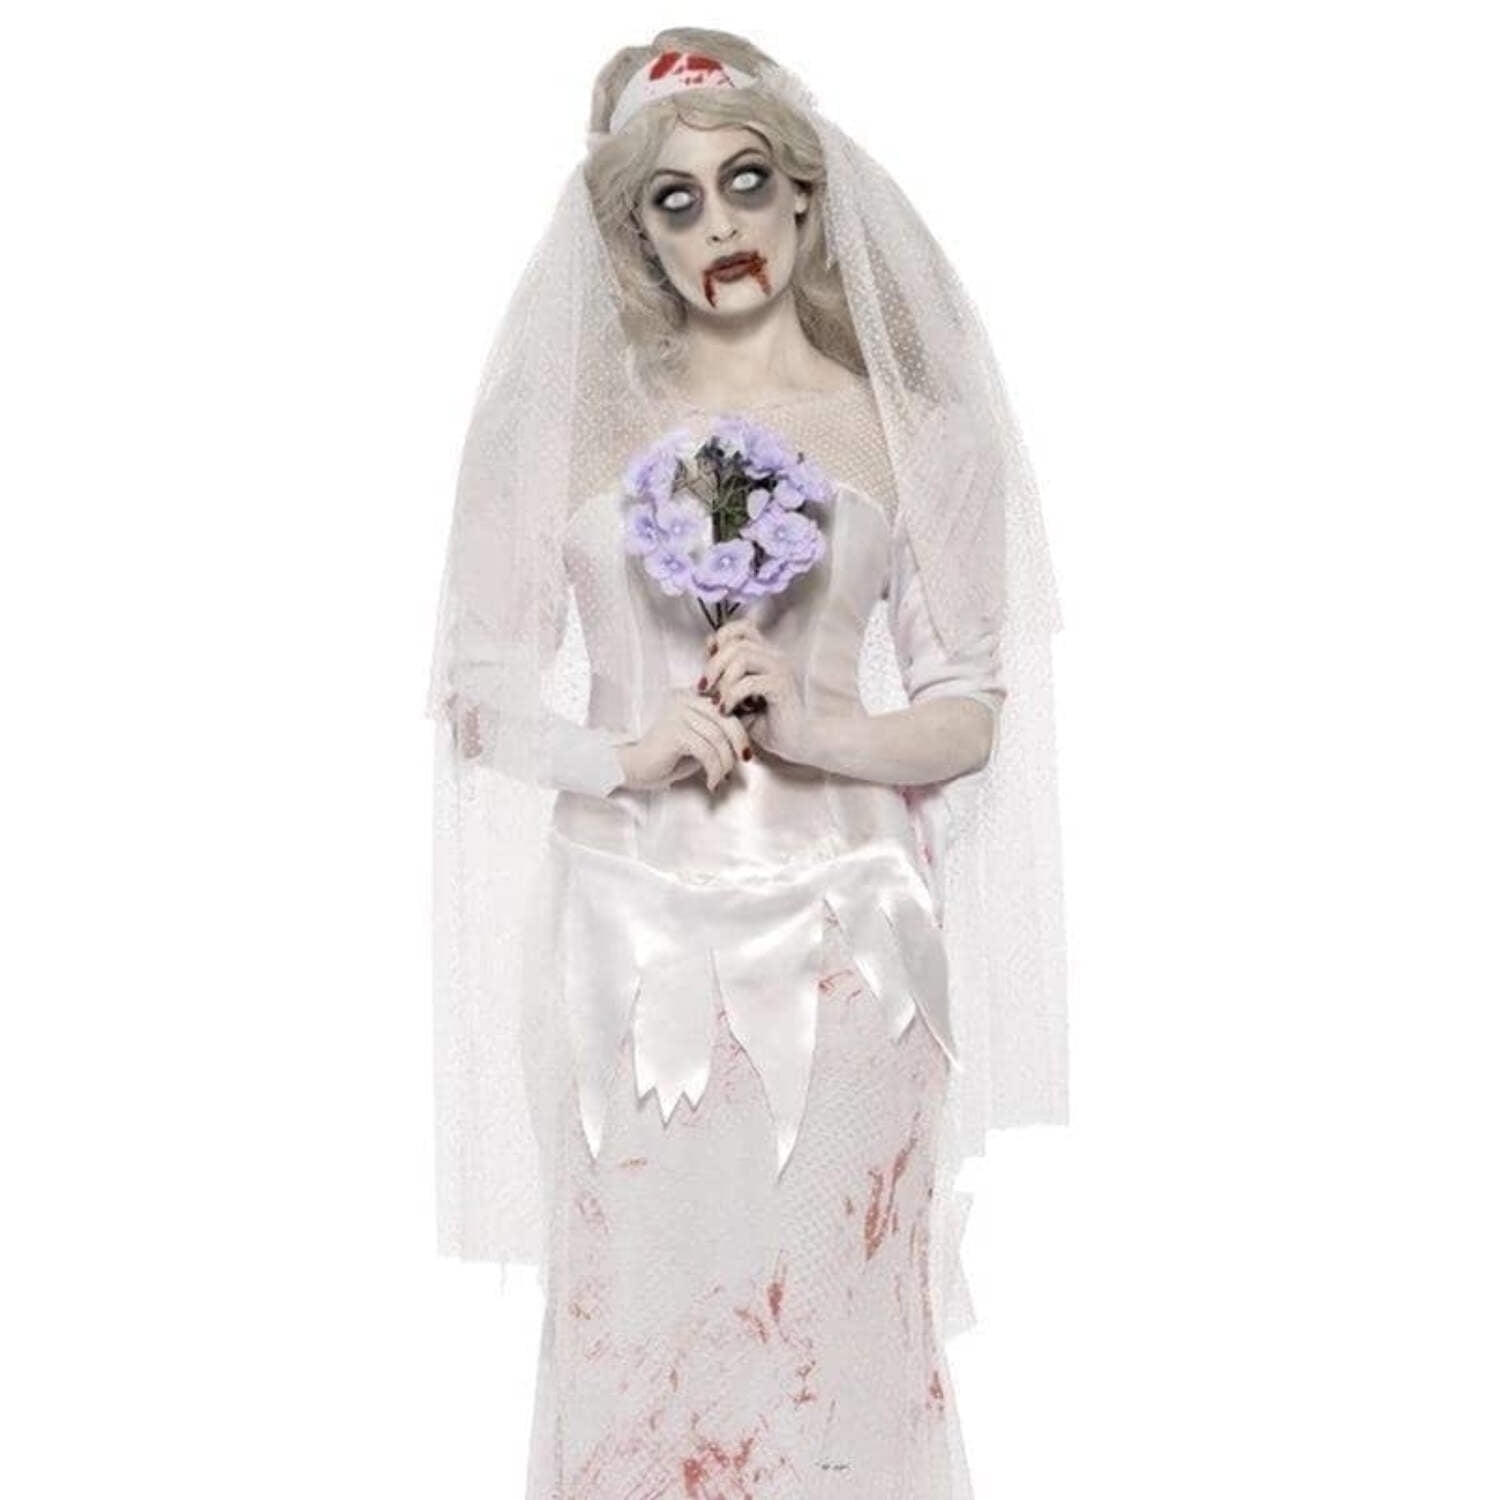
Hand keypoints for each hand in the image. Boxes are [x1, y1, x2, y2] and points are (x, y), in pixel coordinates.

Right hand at [615, 685, 751, 791]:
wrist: (635, 768)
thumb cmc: (669, 757)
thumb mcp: (702, 742)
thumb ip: (722, 731)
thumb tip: (753, 721)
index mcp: (692, 698)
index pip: (728, 707)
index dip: (742, 729)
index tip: (746, 751)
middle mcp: (685, 700)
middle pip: (726, 719)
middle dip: (740, 743)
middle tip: (744, 761)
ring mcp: (678, 714)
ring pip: (717, 737)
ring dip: (725, 762)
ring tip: (722, 777)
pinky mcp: (674, 731)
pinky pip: (705, 750)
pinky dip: (713, 769)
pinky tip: (711, 782)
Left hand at [702, 619, 815, 763]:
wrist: (794, 744)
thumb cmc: (765, 723)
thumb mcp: (736, 698)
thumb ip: (723, 680)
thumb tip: (703, 670)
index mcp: (765, 654)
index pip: (742, 627)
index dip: (720, 639)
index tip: (708, 664)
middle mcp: (775, 656)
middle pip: (736, 642)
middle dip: (713, 665)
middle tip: (703, 688)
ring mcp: (780, 669)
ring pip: (742, 656)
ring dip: (722, 680)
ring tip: (716, 701)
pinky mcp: (782, 686)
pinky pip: (749, 682)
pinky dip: (731, 696)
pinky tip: (726, 711)